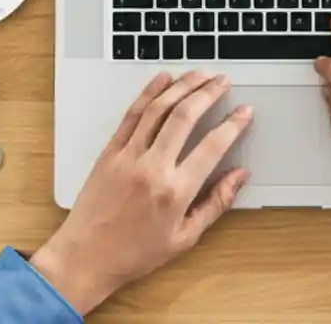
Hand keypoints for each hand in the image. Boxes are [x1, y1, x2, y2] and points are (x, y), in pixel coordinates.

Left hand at [30, 71, 252, 313]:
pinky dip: (149, 93)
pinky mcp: (110, 152)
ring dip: (182, 86)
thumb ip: (216, 203)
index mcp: (175, 191)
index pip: (213, 146)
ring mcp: (128, 156)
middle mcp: (152, 167)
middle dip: (209, 93)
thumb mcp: (185, 237)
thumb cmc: (134, 253)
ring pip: (159, 109)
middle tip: (223, 82)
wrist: (86, 257)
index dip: (233, 124)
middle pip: (185, 116)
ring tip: (199, 74)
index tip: (244, 112)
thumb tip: (239, 176)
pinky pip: (132, 115)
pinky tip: (163, 80)